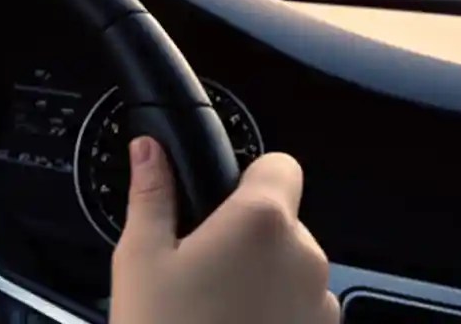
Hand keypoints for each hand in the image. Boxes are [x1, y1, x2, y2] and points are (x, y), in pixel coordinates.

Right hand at [110, 137, 338, 323]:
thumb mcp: (141, 260)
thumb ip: (152, 195)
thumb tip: (150, 152)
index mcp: (260, 223)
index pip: (280, 166)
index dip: (248, 176)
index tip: (219, 199)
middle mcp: (304, 259)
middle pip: (281, 221)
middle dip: (245, 236)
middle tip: (198, 268)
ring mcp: (319, 307)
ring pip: (291, 269)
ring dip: (262, 279)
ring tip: (212, 309)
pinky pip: (300, 310)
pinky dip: (272, 315)